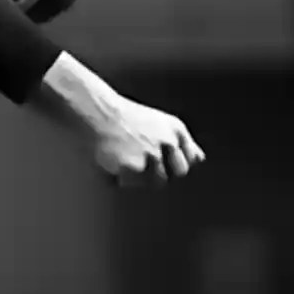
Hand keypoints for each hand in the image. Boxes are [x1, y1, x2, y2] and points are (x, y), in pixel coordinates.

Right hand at [91, 96, 206, 187]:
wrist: (93, 109)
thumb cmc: (123, 118)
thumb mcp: (160, 123)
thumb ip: (182, 141)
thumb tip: (200, 159)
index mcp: (176, 131)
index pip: (188, 163)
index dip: (169, 164)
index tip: (152, 155)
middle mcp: (167, 143)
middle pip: (172, 176)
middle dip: (154, 173)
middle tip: (133, 156)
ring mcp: (150, 157)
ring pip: (149, 183)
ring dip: (134, 176)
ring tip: (118, 155)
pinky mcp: (131, 168)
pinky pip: (125, 184)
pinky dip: (113, 177)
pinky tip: (106, 158)